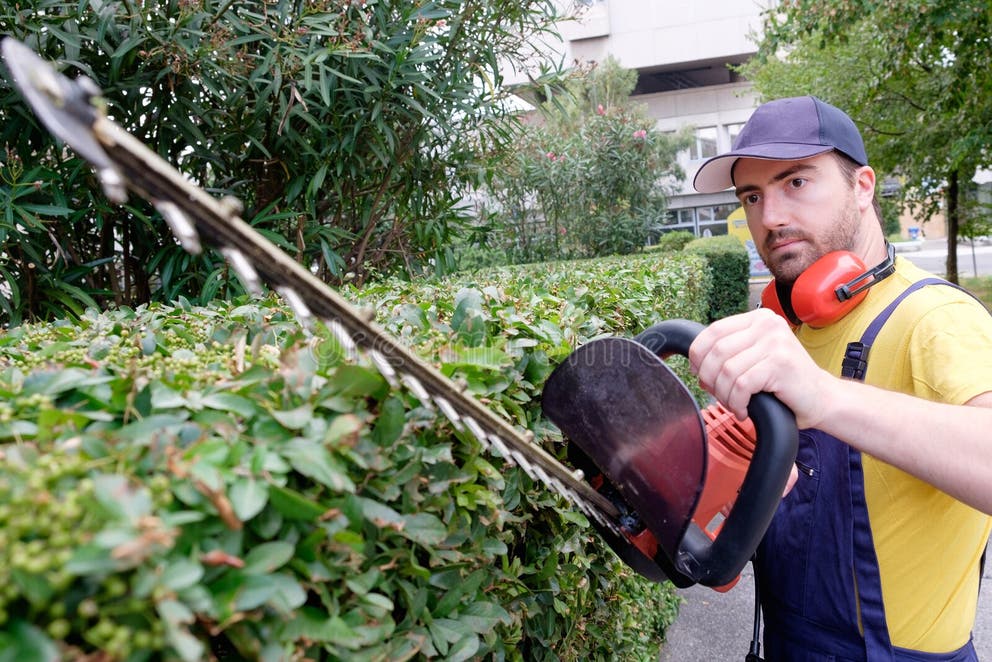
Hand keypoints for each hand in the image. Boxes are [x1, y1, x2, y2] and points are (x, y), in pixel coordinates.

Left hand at [688, 308, 831, 428]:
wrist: (822, 398)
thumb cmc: (785, 381)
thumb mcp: (756, 356)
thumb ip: (731, 350)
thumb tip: (695, 363)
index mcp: (759, 318)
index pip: (713, 331)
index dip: (698, 355)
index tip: (698, 372)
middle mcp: (767, 325)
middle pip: (716, 352)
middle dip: (709, 378)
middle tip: (718, 394)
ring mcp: (775, 343)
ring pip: (726, 371)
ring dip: (724, 395)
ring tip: (734, 404)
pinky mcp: (780, 364)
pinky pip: (740, 385)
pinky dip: (736, 403)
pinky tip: (743, 410)